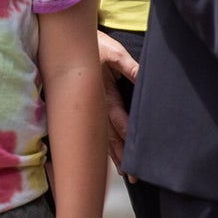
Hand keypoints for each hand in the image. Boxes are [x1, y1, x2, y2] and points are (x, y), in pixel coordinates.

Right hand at [97, 31, 137, 170]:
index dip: (128, 138)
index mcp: (102, 94)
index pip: (117, 120)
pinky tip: (110, 156)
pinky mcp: (90, 107)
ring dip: (113, 155)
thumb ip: (131, 68)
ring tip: (123, 174)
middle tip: (132, 176)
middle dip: (120, 156)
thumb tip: (146, 80)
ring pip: (102, 137)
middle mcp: (95, 106)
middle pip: (109, 136)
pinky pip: (97, 130)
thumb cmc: (94, 46)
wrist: (71, 41)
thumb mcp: (115, 53)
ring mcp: (90, 108)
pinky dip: (105, 146)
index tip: (137, 156)